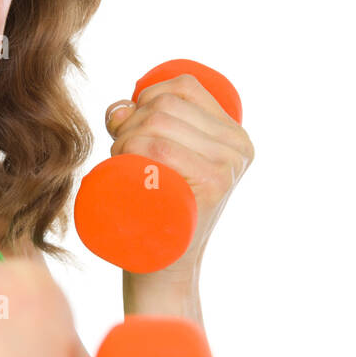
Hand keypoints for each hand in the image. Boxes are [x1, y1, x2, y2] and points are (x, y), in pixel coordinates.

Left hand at [104, 71, 254, 276]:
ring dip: (123, 137)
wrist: (163, 269)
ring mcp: (228, 167)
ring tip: (119, 162)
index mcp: (234, 135)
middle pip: (166, 105)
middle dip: (128, 121)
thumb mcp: (163, 165)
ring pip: (158, 124)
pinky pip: (163, 149)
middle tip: (117, 154)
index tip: (127, 127)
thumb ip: (148, 130)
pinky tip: (125, 162)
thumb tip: (119, 106)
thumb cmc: (155, 213)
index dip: (145, 96)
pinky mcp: (213, 186)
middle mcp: (238, 147)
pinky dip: (132, 149)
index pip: (183, 87)